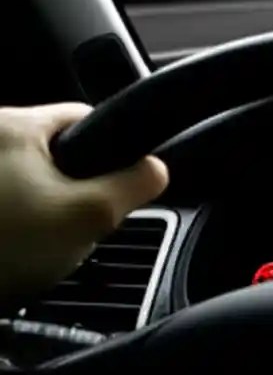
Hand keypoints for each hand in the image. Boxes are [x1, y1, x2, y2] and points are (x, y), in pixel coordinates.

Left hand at [0, 103, 168, 300]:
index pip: (86, 120)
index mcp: (15, 123)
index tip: (110, 192)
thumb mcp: (87, 217)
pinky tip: (4, 254)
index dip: (110, 156)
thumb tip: (155, 170)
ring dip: (30, 213)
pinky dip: (5, 228)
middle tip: (66, 229)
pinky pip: (0, 206)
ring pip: (18, 184)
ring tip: (28, 248)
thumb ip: (134, 185)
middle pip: (50, 156)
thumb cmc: (0, 244)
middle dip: (65, 191)